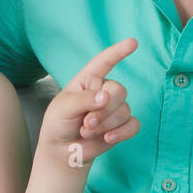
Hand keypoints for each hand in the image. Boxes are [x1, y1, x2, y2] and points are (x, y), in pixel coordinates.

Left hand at [37, 37, 139, 168]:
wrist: (63, 150)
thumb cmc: (59, 123)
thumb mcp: (64, 108)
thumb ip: (84, 100)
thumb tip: (106, 96)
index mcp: (88, 80)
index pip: (104, 62)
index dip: (118, 52)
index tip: (133, 42)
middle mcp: (104, 91)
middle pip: (118, 90)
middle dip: (103, 110)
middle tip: (85, 123)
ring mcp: (115, 108)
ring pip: (124, 110)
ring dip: (105, 124)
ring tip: (86, 132)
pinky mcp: (122, 126)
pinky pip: (133, 125)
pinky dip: (122, 132)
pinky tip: (108, 138)